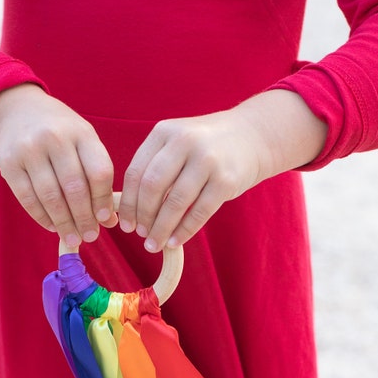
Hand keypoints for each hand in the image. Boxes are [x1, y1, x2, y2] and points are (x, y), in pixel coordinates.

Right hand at [0, 84, 116, 247]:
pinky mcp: (8, 162)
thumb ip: (96, 178)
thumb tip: (110, 221)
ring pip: (51, 196)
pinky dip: (42, 218)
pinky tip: (53, 227)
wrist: (16, 109)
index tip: (105, 220)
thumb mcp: (82, 144)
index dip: (103, 200)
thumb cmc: (60, 134)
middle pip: (75, 188)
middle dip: (84, 218)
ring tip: (73, 239)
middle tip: (90, 237)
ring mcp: (29, 148)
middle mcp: (55, 137)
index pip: (99, 172)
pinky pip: (28, 198)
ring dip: (64, 223)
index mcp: (81, 132)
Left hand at [119, 91, 327, 251]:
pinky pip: (199, 212)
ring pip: (175, 202)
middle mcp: (184, 141)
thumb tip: (131, 210)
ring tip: (154, 245)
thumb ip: (155, 166)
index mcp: (164, 131)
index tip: (125, 225)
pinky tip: (175, 242)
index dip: (128, 203)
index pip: (137, 172)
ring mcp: (207, 160)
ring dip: (161, 229)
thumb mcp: (177, 143)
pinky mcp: (226, 180)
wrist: (251, 136)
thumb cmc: (205, 147)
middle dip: (143, 216)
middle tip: (141, 235)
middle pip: (152, 187)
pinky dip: (184, 231)